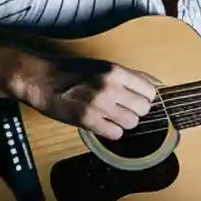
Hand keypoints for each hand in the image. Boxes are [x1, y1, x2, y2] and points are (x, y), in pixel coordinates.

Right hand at [15, 54, 159, 140]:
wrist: (42, 79)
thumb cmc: (73, 71)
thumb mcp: (104, 66)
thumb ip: (131, 76)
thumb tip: (158, 85)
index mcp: (116, 71)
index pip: (150, 91)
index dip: (146, 97)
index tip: (138, 99)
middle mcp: (110, 87)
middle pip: (143, 109)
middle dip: (136, 110)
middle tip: (123, 108)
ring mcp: (100, 105)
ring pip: (132, 123)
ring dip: (124, 122)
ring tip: (111, 116)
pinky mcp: (88, 120)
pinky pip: (115, 134)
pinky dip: (112, 131)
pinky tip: (103, 124)